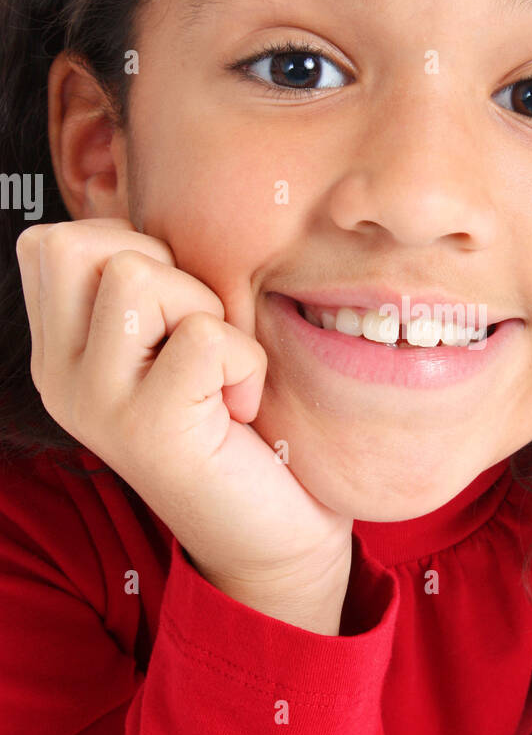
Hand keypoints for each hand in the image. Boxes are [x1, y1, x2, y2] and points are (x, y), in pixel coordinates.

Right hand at [16, 218, 353, 628]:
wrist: (272, 536)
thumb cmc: (238, 425)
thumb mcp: (178, 342)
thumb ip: (150, 288)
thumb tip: (165, 198)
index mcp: (61, 350)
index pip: (57, 240)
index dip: (133, 248)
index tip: (177, 313)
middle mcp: (61, 376)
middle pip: (82, 245)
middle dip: (164, 270)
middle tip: (199, 339)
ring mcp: (96, 405)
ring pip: (135, 277)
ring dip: (204, 311)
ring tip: (218, 373)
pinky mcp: (147, 430)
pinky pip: (203, 337)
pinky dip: (244, 362)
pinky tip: (239, 409)